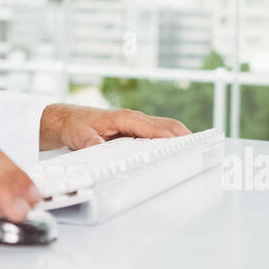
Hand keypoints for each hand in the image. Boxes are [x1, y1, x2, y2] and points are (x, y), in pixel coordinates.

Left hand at [39, 103, 188, 150]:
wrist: (65, 120)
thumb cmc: (75, 126)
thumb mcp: (79, 136)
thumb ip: (90, 143)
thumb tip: (99, 148)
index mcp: (124, 118)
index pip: (153, 127)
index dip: (170, 136)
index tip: (185, 143)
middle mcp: (133, 119)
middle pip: (166, 125)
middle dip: (184, 135)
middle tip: (202, 148)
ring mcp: (135, 123)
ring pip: (165, 128)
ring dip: (181, 137)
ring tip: (198, 150)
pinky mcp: (134, 130)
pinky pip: (157, 133)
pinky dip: (171, 139)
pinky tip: (179, 150)